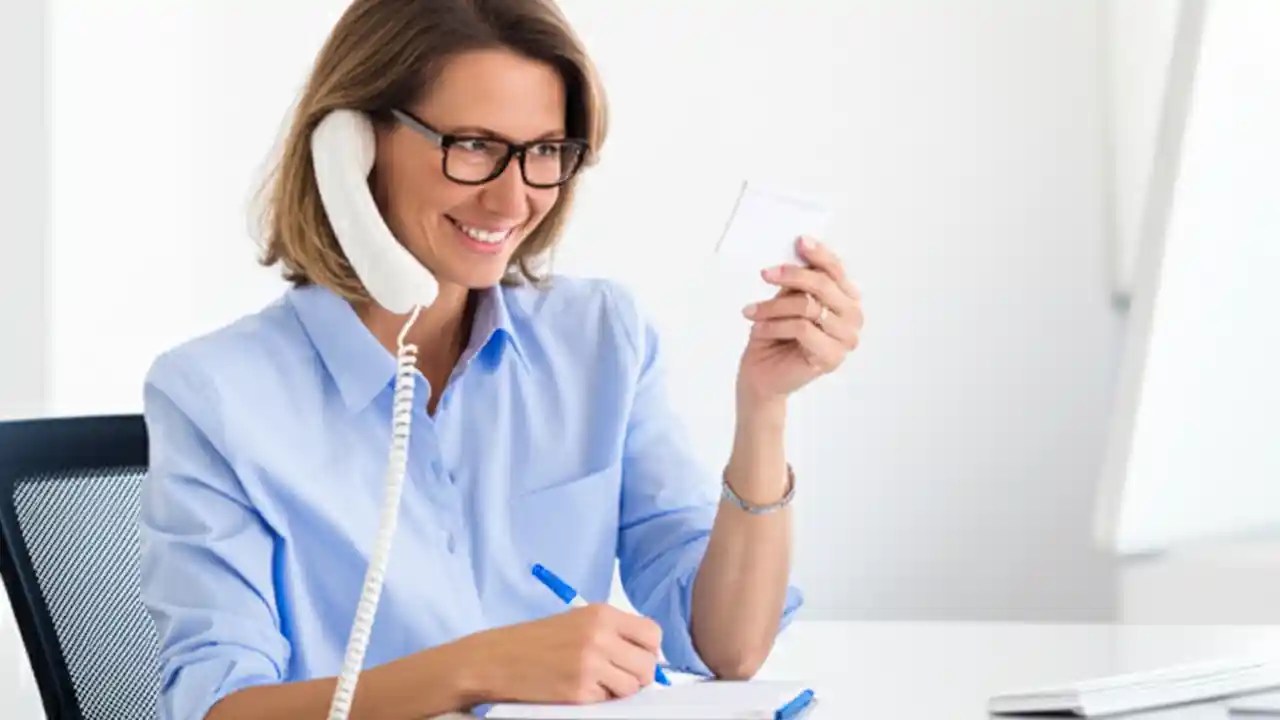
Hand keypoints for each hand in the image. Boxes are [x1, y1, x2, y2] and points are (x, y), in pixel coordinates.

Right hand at [459, 604, 662, 704]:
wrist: (497, 659)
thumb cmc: (535, 641)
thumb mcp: (578, 621)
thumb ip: (613, 632)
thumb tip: (646, 655)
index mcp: (602, 614)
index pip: (653, 634)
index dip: (649, 650)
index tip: (637, 657)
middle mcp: (600, 636)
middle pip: (648, 665)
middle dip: (638, 675)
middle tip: (619, 676)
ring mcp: (591, 665)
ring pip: (632, 687)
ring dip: (619, 690)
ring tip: (596, 682)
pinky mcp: (580, 692)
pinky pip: (609, 701)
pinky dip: (599, 699)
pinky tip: (578, 688)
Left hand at [737, 236, 862, 405]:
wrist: (762, 375)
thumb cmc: (775, 335)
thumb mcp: (784, 300)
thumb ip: (796, 281)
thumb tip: (797, 250)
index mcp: (846, 299)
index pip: (836, 270)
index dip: (819, 254)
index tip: (799, 241)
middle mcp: (853, 317)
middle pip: (824, 285)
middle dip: (791, 275)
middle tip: (765, 274)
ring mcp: (846, 338)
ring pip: (807, 306)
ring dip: (773, 306)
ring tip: (752, 312)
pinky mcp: (832, 357)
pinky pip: (801, 328)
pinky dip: (774, 325)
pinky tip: (758, 329)